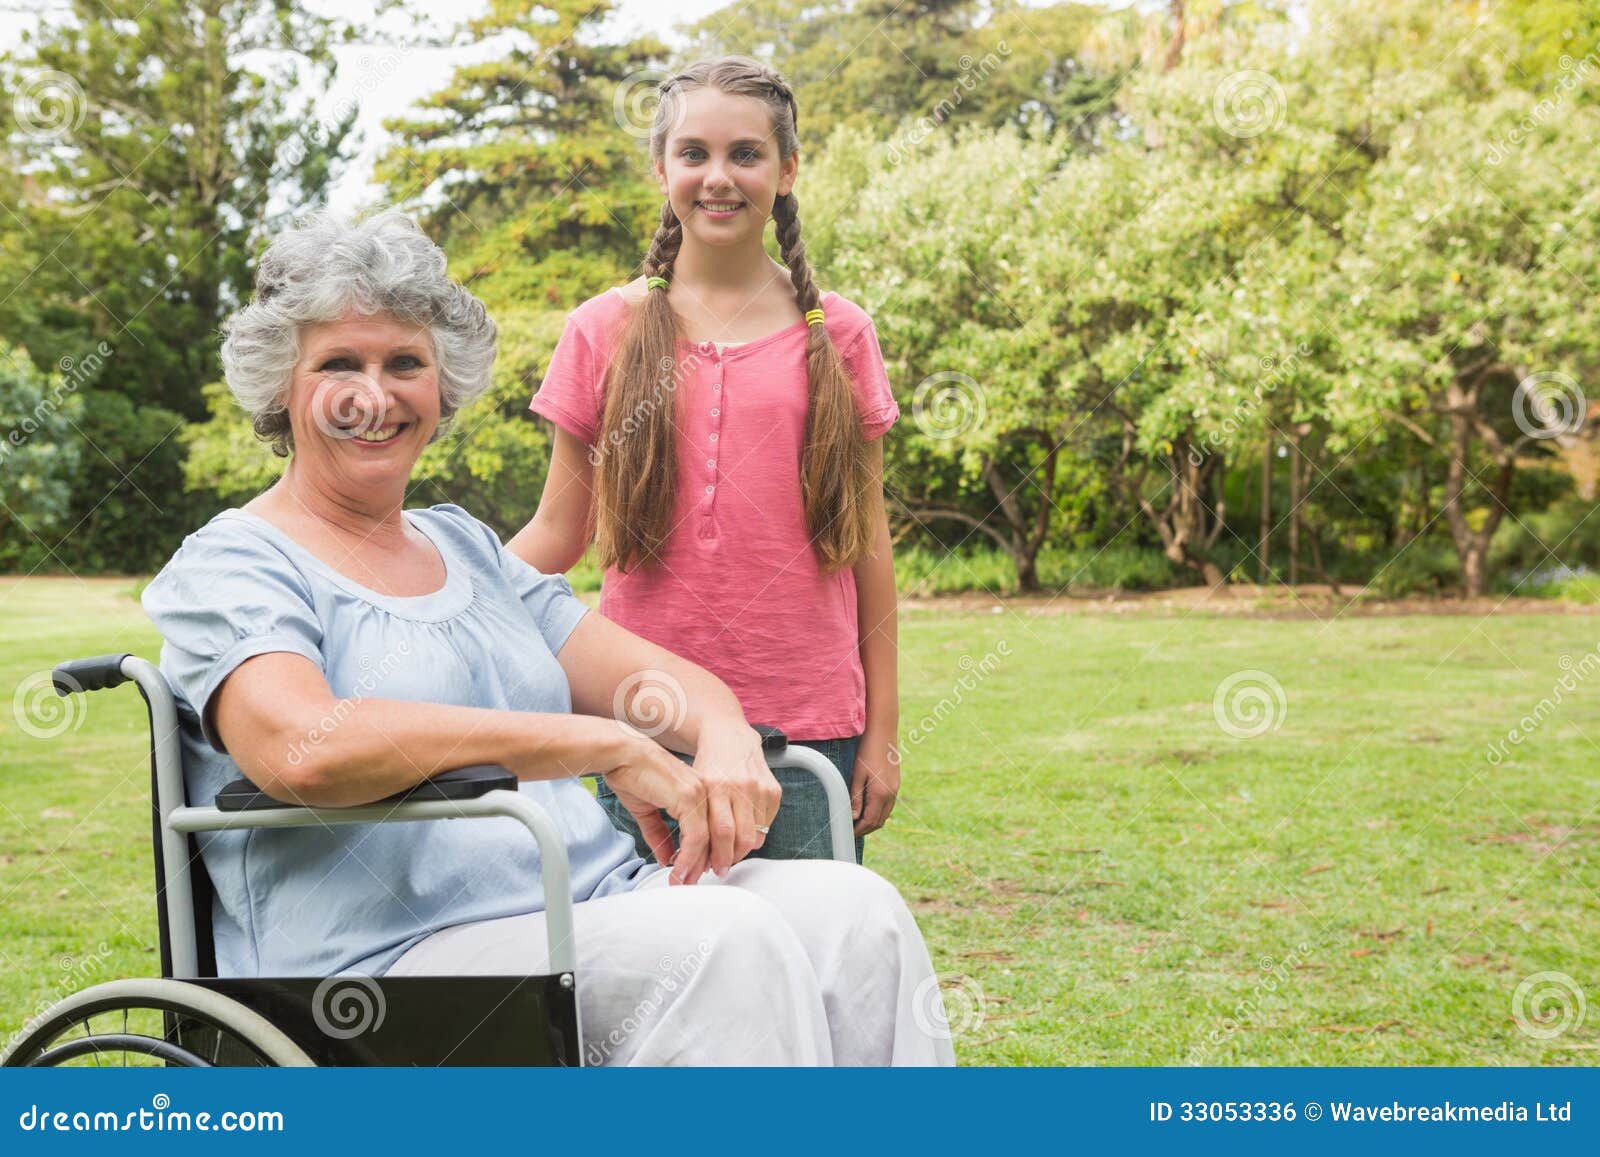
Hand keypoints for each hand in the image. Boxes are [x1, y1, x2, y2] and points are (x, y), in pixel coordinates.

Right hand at [597, 724, 710, 884]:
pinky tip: (678, 869)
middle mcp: (704, 792)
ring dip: (695, 866)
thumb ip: (659, 834)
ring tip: (683, 881)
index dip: (704, 855)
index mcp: (699, 791)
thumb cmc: (630, 773)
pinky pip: (696, 837)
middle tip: (690, 883)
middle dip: (703, 866)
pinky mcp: (689, 798)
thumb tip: (668, 857)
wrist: (620, 753)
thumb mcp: (647, 810)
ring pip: (709, 841)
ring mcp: (699, 794)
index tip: (693, 872)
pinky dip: (688, 858)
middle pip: (715, 837)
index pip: (711, 830)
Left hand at [690, 722, 781, 875]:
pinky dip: (755, 834)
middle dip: (731, 860)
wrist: (729, 737)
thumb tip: (695, 857)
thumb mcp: (694, 788)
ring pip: (756, 835)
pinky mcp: (774, 790)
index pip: (721, 832)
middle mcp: (740, 786)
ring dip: (743, 851)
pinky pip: (767, 825)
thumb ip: (695, 820)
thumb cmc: (708, 765)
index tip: (711, 869)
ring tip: (731, 852)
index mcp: (715, 786)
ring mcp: (760, 788)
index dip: (717, 856)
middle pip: (741, 837)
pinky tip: (743, 832)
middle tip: (722, 868)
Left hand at [851, 727, 899, 836]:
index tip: (848, 833)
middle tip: (851, 830)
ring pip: (885, 815)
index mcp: (880, 794)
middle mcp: (891, 794)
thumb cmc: (866, 752)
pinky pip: (888, 805)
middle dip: (866, 829)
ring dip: (873, 821)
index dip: (859, 830)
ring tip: (858, 821)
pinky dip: (879, 812)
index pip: (869, 821)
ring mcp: (895, 789)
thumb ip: (856, 798)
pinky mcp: (896, 784)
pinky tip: (868, 807)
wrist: (883, 734)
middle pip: (879, 821)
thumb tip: (854, 818)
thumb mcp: (857, 775)